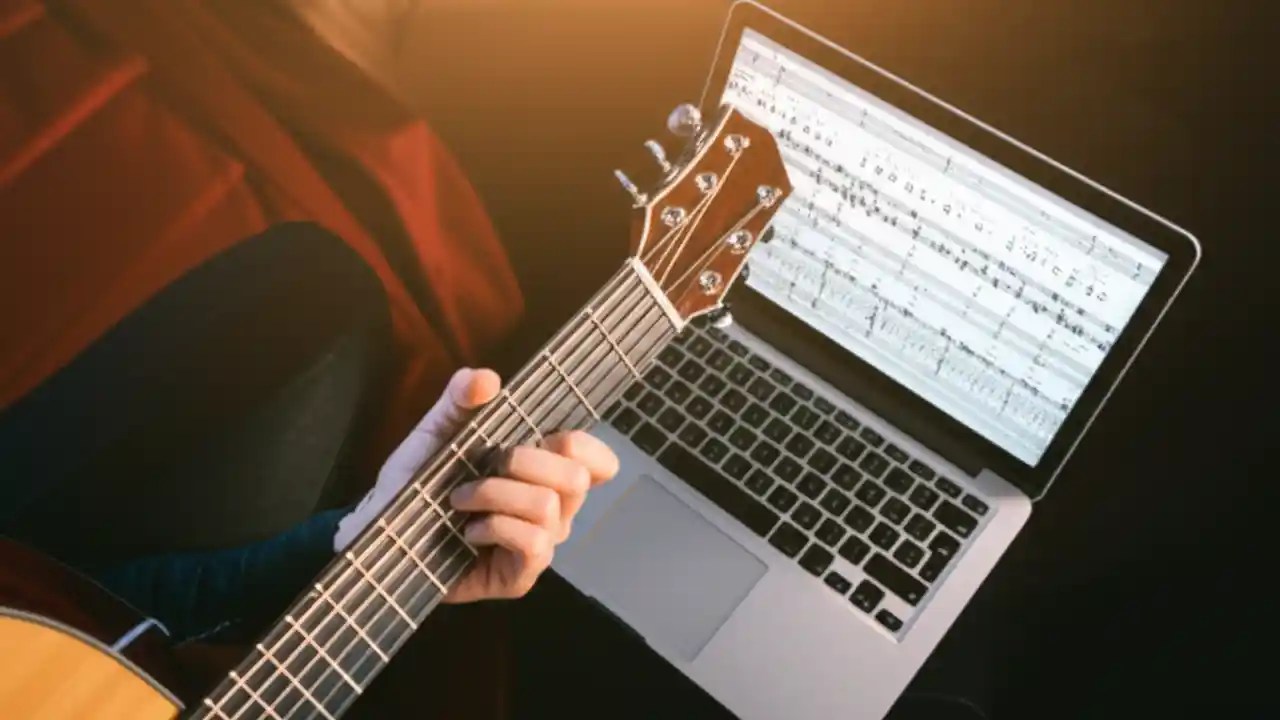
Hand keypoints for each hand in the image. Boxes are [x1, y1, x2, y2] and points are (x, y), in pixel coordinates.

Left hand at [334, 367, 618, 603]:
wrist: (381, 529)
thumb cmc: (416, 481)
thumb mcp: (436, 431)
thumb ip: (459, 399)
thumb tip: (486, 378)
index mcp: (544, 472)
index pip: (597, 461)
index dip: (582, 446)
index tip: (545, 438)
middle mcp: (553, 509)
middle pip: (576, 478)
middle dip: (524, 462)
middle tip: (483, 465)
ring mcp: (541, 545)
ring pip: (548, 507)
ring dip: (495, 495)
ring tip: (459, 499)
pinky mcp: (522, 576)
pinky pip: (533, 542)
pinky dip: (496, 527)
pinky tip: (469, 531)